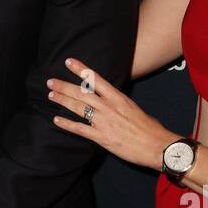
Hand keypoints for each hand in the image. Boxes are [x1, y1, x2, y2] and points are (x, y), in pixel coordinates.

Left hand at [47, 57, 176, 169]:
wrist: (157, 146)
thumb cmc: (149, 128)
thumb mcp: (133, 108)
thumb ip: (119, 104)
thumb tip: (111, 102)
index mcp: (118, 98)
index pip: (95, 79)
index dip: (81, 69)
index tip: (69, 62)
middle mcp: (109, 107)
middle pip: (81, 93)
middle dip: (64, 86)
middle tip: (50, 81)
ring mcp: (104, 121)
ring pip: (78, 108)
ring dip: (62, 100)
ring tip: (51, 95)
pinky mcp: (101, 137)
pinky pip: (79, 129)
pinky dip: (67, 124)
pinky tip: (56, 120)